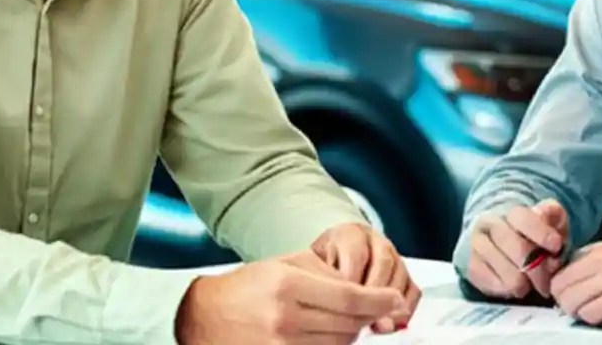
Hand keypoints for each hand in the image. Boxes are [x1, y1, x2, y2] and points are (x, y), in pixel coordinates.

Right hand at [174, 250, 404, 344]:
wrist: (204, 317)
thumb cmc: (248, 287)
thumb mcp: (285, 266)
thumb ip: (326, 273)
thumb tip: (366, 289)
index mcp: (289, 287)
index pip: (350, 298)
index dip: (379, 301)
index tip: (397, 300)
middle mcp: (285, 319)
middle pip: (348, 326)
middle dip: (369, 319)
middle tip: (379, 311)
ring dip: (352, 335)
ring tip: (350, 322)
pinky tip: (330, 334)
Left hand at [311, 222, 419, 333]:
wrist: (335, 255)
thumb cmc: (323, 265)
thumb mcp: (316, 266)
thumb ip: (326, 281)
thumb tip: (336, 307)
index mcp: (350, 234)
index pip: (356, 253)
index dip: (353, 280)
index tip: (345, 304)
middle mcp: (376, 240)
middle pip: (383, 261)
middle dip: (377, 292)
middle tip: (368, 317)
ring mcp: (394, 255)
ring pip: (401, 274)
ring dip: (392, 302)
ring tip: (381, 325)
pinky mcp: (404, 273)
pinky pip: (413, 288)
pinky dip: (407, 308)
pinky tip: (394, 324)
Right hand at [463, 199, 568, 299]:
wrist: (498, 242)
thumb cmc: (532, 234)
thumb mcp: (549, 222)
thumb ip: (554, 219)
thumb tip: (549, 229)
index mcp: (510, 212)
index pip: (524, 219)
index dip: (542, 234)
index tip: (556, 247)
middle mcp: (489, 224)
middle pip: (519, 250)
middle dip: (539, 271)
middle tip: (547, 283)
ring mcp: (477, 245)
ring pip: (509, 275)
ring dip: (525, 285)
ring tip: (530, 284)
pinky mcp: (472, 266)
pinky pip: (497, 286)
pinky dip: (510, 291)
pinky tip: (515, 285)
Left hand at [550, 243, 601, 324]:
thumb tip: (578, 290)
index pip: (560, 268)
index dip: (563, 288)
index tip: (573, 299)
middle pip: (558, 285)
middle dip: (566, 303)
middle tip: (583, 313)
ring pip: (568, 301)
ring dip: (579, 314)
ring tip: (598, 317)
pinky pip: (588, 315)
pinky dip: (595, 323)